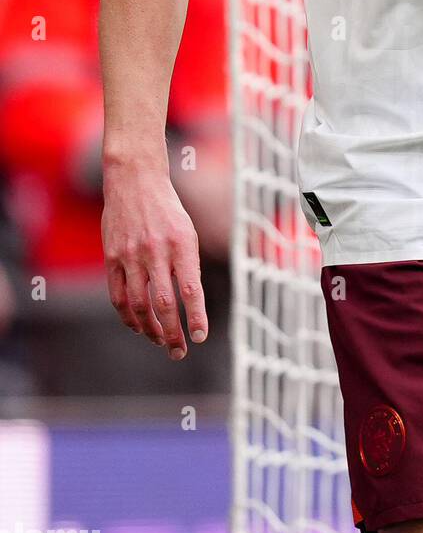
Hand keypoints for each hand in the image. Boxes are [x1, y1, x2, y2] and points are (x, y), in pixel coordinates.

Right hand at [102, 157, 207, 359]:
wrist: (135, 182)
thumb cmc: (168, 212)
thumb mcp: (188, 233)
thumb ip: (188, 267)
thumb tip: (190, 306)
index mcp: (182, 244)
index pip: (191, 289)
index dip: (196, 316)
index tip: (200, 336)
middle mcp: (156, 251)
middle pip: (164, 304)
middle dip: (172, 334)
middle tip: (179, 351)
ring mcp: (131, 255)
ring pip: (138, 305)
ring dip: (150, 329)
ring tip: (161, 341)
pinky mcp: (111, 258)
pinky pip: (117, 296)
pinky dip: (128, 317)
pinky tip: (138, 326)